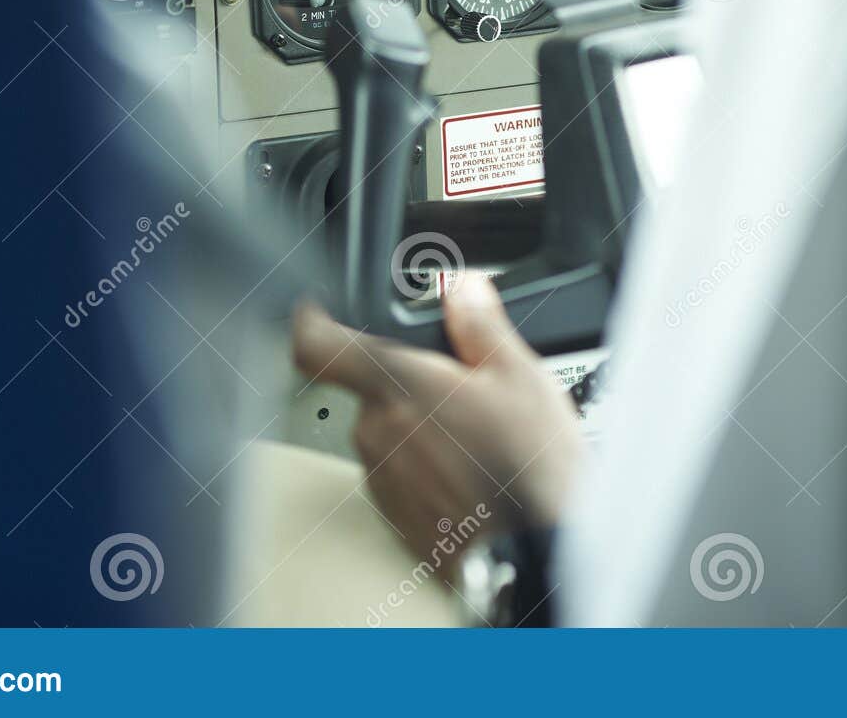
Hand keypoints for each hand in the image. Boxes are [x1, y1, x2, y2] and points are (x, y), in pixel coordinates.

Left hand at [292, 274, 585, 574]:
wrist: (535, 557)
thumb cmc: (528, 468)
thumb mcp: (521, 375)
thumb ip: (480, 324)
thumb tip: (462, 289)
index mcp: (396, 386)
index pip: (318, 345)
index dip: (311, 320)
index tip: (316, 310)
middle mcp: (374, 433)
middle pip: (372, 388)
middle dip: (413, 383)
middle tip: (468, 391)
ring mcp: (380, 479)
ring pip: (391, 433)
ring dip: (424, 428)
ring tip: (483, 440)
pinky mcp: (394, 517)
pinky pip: (402, 474)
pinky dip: (430, 467)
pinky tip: (476, 473)